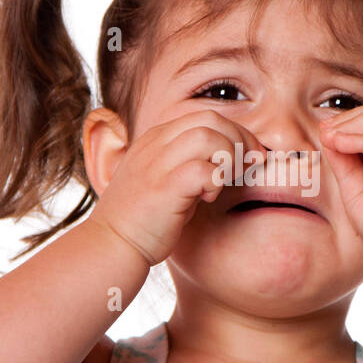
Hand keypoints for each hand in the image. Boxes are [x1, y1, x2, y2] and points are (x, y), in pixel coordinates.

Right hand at [87, 109, 268, 266]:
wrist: (111, 246)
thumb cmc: (143, 220)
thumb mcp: (166, 182)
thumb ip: (191, 166)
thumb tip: (229, 162)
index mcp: (156, 139)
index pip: (205, 116)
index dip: (235, 132)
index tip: (250, 155)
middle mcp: (156, 145)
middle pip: (210, 119)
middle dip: (239, 139)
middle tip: (251, 164)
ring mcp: (158, 164)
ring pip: (208, 136)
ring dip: (228, 157)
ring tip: (227, 180)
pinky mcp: (164, 188)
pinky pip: (203, 169)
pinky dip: (215, 180)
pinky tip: (209, 198)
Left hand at [318, 106, 362, 266]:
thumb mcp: (358, 192)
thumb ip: (346, 165)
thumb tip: (329, 138)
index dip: (351, 125)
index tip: (324, 131)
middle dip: (350, 120)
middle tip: (323, 127)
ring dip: (353, 125)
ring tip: (328, 133)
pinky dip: (360, 138)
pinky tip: (339, 142)